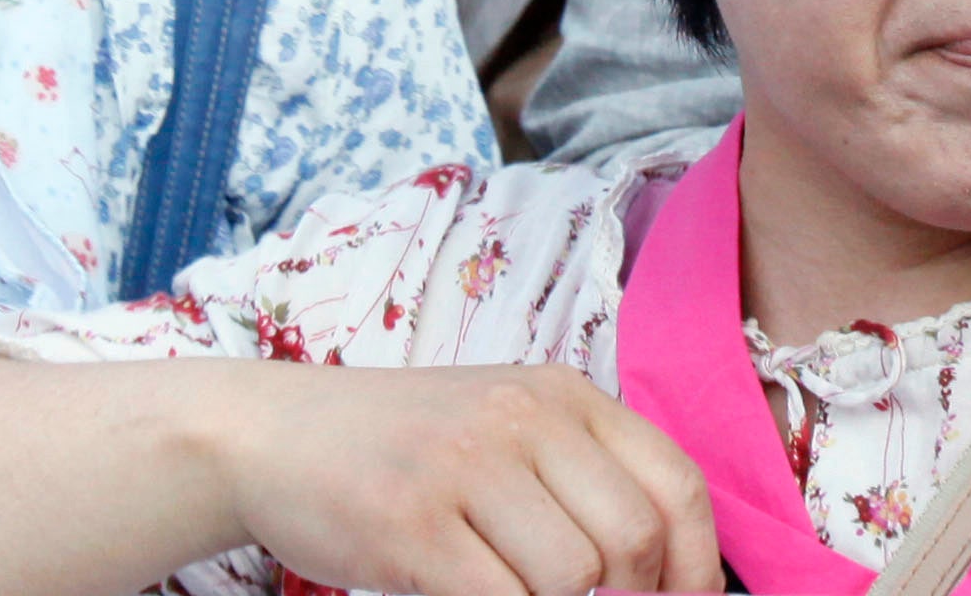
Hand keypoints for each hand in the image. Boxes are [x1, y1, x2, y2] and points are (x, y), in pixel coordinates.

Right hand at [230, 363, 720, 595]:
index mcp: (562, 394)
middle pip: (631, 540)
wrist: (273, 433)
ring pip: (570, 579)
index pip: (675, 484)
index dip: (697, 567)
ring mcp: (466, 466)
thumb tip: (659, 576)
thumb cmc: (404, 447)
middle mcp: (524, 418)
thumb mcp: (504, 431)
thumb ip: (578, 481)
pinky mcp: (411, 524)